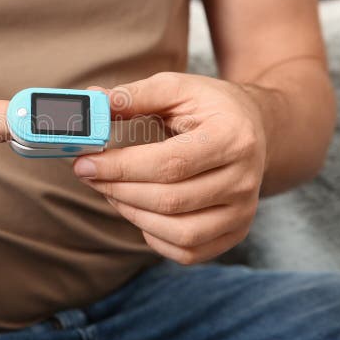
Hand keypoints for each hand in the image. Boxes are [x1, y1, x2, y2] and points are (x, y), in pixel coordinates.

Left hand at [73, 72, 268, 264]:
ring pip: (180, 232)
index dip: (121, 167)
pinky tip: (139, 211)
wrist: (254, 128)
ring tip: (111, 190)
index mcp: (233, 137)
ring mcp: (242, 211)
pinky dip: (155, 237)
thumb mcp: (176, 88)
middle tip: (89, 175)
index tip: (85, 163)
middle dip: (119, 190)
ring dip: (133, 214)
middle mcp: (245, 180)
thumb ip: (134, 96)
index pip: (170, 163)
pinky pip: (188, 251)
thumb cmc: (209, 106)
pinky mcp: (235, 232)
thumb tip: (93, 103)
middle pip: (171, 200)